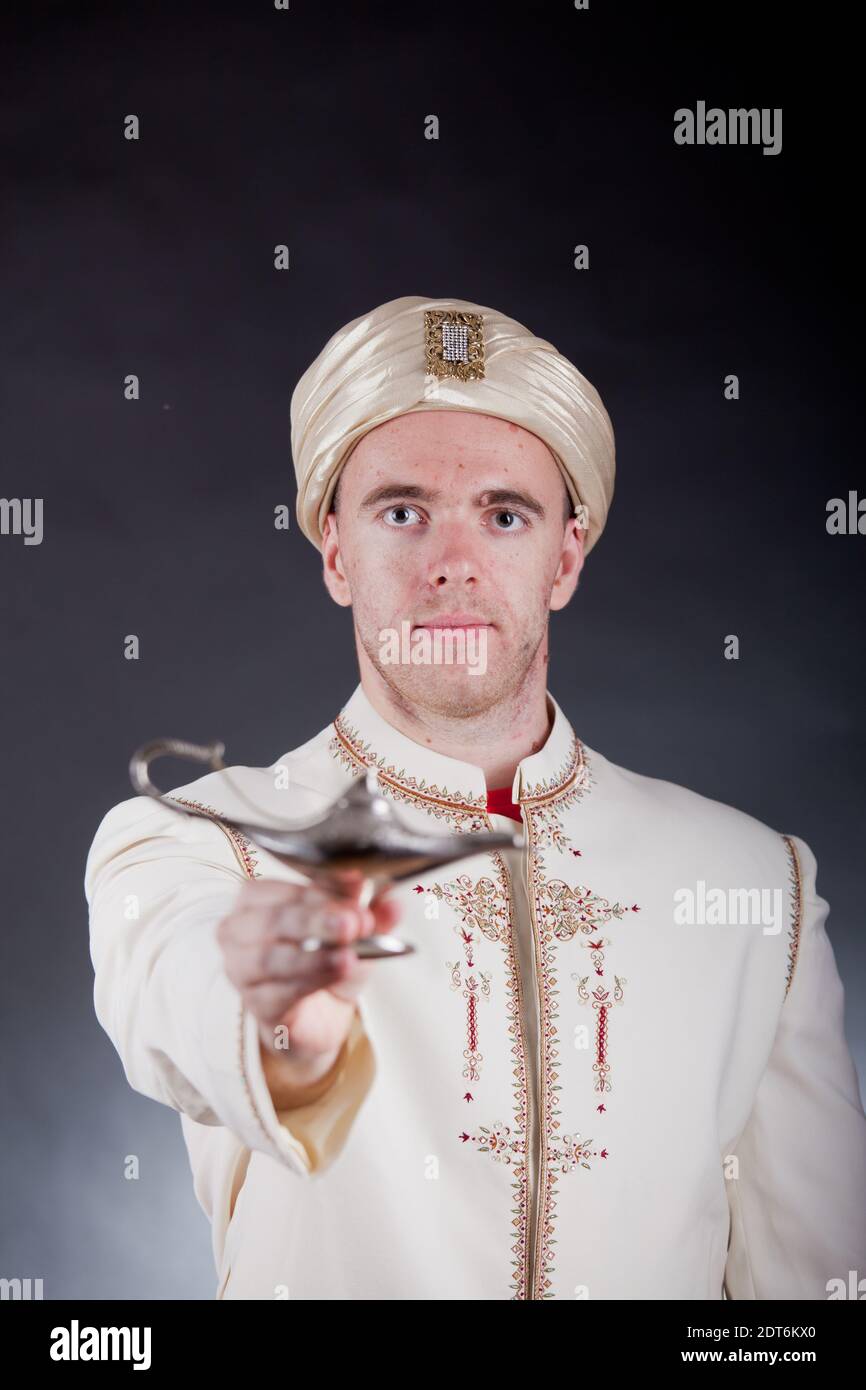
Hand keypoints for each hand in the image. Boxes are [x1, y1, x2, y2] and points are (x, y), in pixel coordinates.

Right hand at [217, 872, 399, 1091]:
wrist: (320, 1014)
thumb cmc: (326, 958)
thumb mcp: (354, 929)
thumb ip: (370, 911)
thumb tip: (392, 902)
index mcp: (257, 897)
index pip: (287, 888)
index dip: (324, 890)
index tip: (358, 891)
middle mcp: (239, 929)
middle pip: (275, 920)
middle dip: (317, 920)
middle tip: (352, 923)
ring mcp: (241, 969)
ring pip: (272, 958)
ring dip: (314, 955)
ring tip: (348, 955)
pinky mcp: (255, 1005)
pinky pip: (277, 993)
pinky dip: (309, 982)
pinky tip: (335, 973)